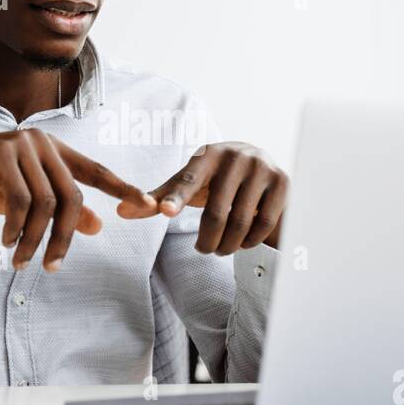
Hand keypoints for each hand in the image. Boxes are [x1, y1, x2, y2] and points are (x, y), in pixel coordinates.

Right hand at [0, 130, 155, 271]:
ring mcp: (21, 145)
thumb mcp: (26, 201)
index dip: (122, 188)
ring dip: (35, 240)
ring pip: (45, 203)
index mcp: (53, 149)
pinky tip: (5, 243)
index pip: (95, 170)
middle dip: (64, 237)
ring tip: (21, 261)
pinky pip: (20, 201)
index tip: (148, 205)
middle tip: (53, 267)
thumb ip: (59, 209)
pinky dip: (15, 228)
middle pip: (71, 196)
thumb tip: (97, 226)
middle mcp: (41, 142)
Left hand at [121, 142, 287, 253]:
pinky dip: (251, 241)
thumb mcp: (188, 185)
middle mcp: (235, 156)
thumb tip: (121, 211)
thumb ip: (158, 198)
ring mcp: (261, 167)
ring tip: (221, 249)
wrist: (261, 169)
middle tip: (204, 250)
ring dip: (228, 245)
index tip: (164, 213)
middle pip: (216, 213)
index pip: (188, 182)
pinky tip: (244, 242)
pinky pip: (264, 223)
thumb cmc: (216, 180)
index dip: (175, 199)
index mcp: (207, 154)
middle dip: (207, 241)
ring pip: (240, 222)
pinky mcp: (282, 181)